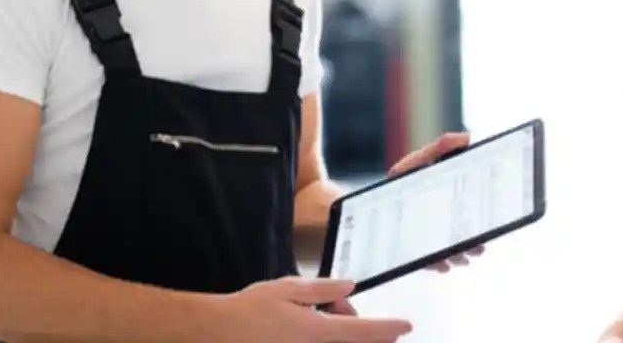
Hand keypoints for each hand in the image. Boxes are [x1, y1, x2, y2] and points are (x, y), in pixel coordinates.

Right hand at [214, 276, 411, 341]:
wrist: (216, 335)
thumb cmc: (247, 311)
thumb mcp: (285, 289)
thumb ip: (321, 288)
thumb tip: (350, 286)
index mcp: (316, 330)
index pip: (365, 331)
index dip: (389, 328)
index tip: (406, 325)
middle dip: (362, 329)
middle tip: (338, 306)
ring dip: (343, 335)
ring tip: (317, 318)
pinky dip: (325, 340)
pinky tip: (302, 329)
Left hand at [387, 132, 485, 271]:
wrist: (372, 198)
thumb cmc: (402, 179)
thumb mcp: (419, 160)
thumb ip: (441, 147)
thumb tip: (467, 137)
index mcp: (452, 201)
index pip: (474, 212)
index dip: (484, 219)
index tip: (489, 222)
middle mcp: (446, 223)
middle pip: (468, 237)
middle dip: (476, 243)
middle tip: (478, 245)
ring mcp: (434, 239)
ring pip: (454, 253)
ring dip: (461, 256)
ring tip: (460, 255)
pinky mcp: (418, 253)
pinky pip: (432, 263)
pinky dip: (439, 264)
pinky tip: (442, 264)